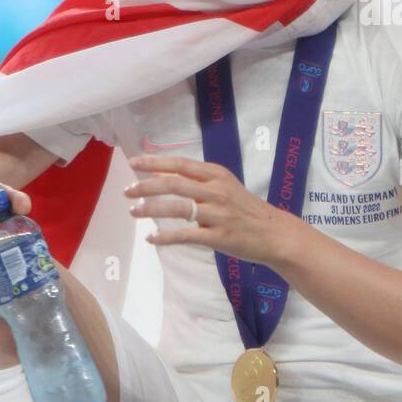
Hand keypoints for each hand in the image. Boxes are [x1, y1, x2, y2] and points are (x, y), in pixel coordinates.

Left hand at [124, 154, 305, 265]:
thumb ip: (196, 181)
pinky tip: (151, 238)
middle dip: (146, 186)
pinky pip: (186, 235)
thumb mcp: (224, 186)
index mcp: (217, 175)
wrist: (274, 233)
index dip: (155, 163)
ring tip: (133, 211)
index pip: (180, 165)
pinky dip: (166, 236)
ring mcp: (218, 215)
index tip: (134, 163)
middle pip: (174, 184)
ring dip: (151, 209)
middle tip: (127, 191)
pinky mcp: (218, 237)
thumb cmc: (246, 209)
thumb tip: (160, 176)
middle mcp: (216, 191)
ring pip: (178, 208)